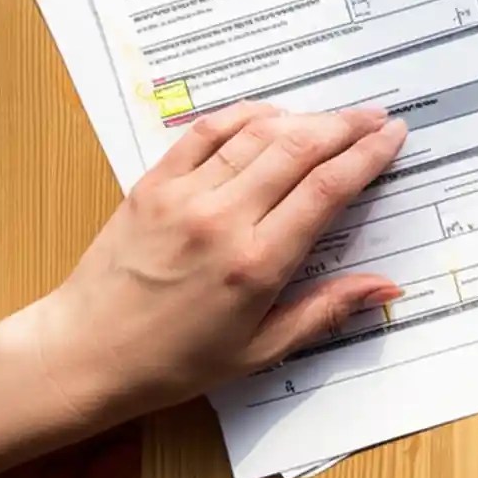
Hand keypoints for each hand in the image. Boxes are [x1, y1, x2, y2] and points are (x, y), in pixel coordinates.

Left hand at [30, 101, 407, 422]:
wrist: (85, 353)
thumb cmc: (174, 362)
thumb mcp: (260, 350)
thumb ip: (327, 310)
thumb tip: (387, 288)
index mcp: (256, 264)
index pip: (327, 189)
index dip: (367, 155)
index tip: (393, 136)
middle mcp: (223, 219)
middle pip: (300, 149)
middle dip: (346, 126)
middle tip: (376, 118)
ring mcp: (185, 195)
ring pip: (258, 133)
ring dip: (305, 117)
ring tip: (335, 117)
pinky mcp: (154, 183)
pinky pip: (207, 131)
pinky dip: (245, 115)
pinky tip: (272, 114)